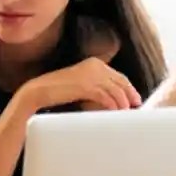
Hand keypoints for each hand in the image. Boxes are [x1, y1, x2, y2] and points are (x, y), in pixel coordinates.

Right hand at [18, 57, 141, 112]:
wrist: (40, 90)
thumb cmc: (59, 90)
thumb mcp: (81, 84)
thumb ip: (97, 87)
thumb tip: (112, 99)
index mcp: (94, 63)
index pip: (118, 75)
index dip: (128, 87)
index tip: (135, 98)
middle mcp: (95, 66)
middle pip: (120, 81)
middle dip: (130, 95)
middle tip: (135, 106)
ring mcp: (91, 75)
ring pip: (115, 90)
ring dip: (122, 103)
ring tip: (125, 113)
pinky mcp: (86, 85)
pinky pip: (106, 96)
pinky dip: (112, 105)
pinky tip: (114, 112)